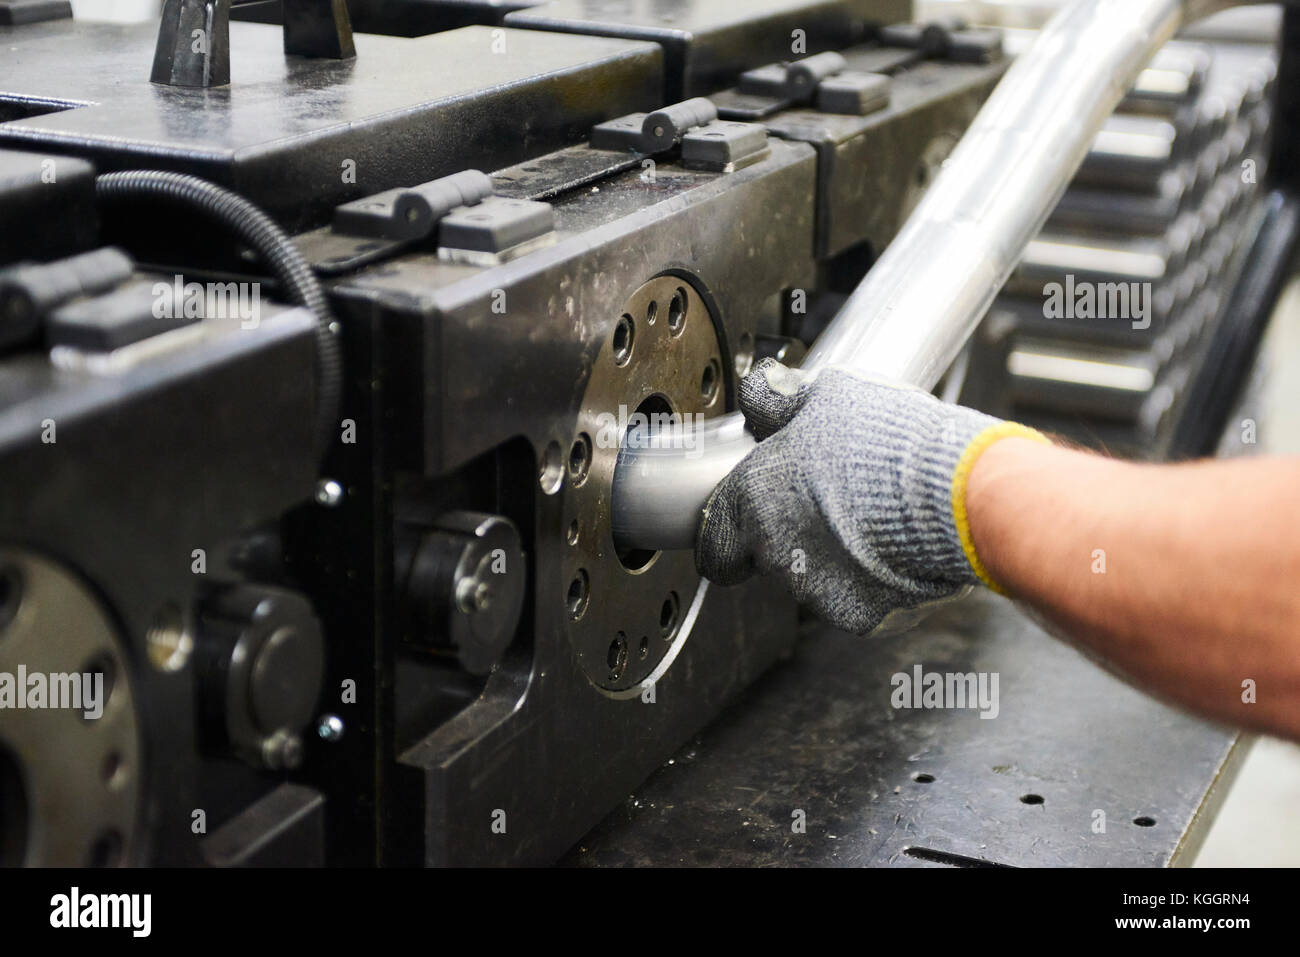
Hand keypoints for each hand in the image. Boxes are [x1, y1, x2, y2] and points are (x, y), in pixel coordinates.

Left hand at [695, 359, 1038, 633]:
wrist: (952, 492)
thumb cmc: (890, 440)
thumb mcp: (828, 393)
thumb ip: (780, 402)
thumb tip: (759, 395)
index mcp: (753, 495)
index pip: (712, 536)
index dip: (732, 529)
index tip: (750, 520)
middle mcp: (771, 546)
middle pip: (760, 559)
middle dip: (784, 541)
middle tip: (822, 513)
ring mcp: (810, 586)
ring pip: (806, 580)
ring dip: (829, 558)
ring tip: (870, 520)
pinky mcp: (854, 613)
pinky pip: (853, 600)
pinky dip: (869, 582)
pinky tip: (893, 549)